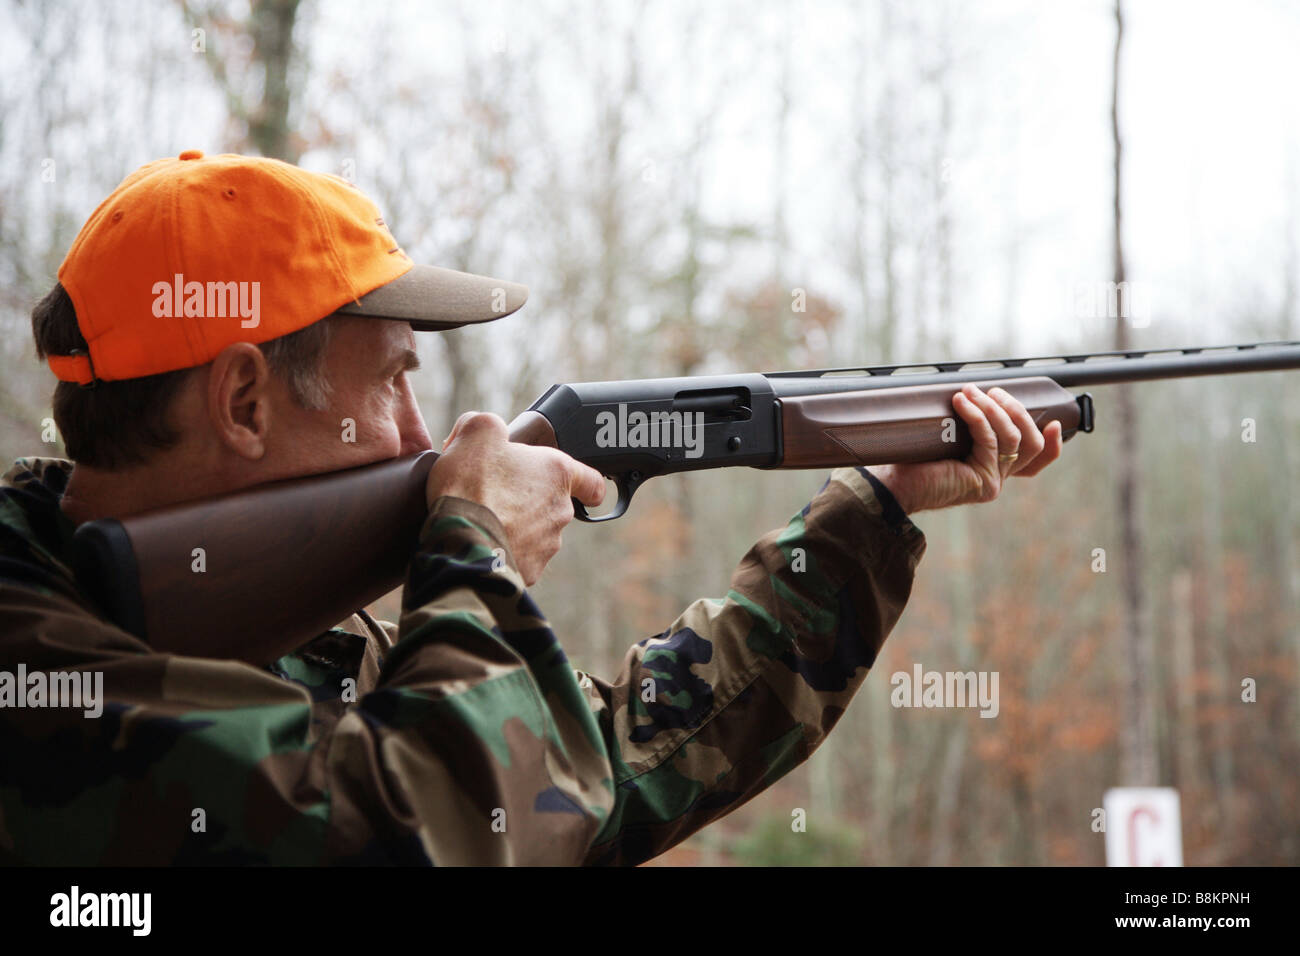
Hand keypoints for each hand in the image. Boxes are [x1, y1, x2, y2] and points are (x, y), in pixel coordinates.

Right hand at [425, 411, 605, 584]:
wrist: (459, 540)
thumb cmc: (472, 485)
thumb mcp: (478, 432)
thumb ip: (491, 425)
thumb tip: (487, 434)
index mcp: (556, 473)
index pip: (592, 481)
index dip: (586, 484)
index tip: (582, 490)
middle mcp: (560, 510)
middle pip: (552, 505)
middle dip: (528, 500)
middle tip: (495, 494)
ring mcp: (548, 544)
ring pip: (535, 533)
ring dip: (515, 526)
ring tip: (483, 519)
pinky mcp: (530, 570)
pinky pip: (519, 558)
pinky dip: (504, 551)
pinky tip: (481, 541)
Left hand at [871, 384, 1063, 512]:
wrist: (889, 486)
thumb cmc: (909, 459)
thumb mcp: (945, 436)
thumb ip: (966, 424)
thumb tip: (971, 390)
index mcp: (992, 469)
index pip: (1035, 460)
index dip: (1051, 443)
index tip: (1055, 421)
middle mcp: (997, 479)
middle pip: (1030, 442)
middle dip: (1014, 409)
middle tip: (990, 391)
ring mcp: (992, 482)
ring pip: (1013, 438)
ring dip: (994, 408)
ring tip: (970, 392)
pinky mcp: (982, 482)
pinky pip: (989, 441)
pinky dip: (977, 416)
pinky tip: (961, 402)